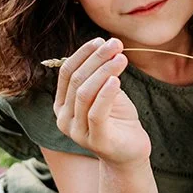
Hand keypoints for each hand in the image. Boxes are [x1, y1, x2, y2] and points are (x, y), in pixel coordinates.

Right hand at [53, 38, 150, 164]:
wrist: (130, 152)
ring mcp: (76, 132)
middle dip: (97, 59)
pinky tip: (117, 79)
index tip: (101, 40)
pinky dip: (106, 93)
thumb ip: (100, 75)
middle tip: (116, 44)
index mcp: (62, 104)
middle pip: (76, 80)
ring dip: (104, 71)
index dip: (83, 54)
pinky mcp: (95, 141)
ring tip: (122, 58)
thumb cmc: (117, 120)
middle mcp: (64, 118)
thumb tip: (105, 46)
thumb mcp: (107, 93)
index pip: (66, 72)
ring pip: (85, 93)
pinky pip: (97, 112)